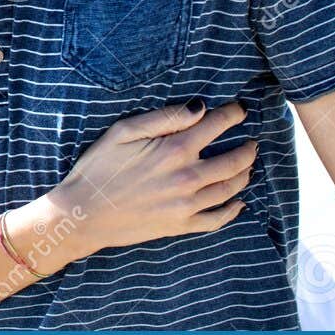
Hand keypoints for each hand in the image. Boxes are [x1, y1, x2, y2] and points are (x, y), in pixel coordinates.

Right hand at [49, 101, 253, 260]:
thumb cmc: (98, 168)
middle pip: (233, 161)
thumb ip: (163, 118)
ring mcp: (188, 205)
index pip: (215, 126)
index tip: (239, 110)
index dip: (232, 115)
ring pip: (231, 189)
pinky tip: (238, 202)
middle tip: (252, 142)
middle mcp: (188, 177)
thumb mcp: (122, 132)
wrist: (83, 213)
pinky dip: (233, 210)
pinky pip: (218, 219)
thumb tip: (199, 108)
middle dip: (247, 148)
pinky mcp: (182, 225)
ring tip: (248, 166)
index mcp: (174, 150)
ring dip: (245, 175)